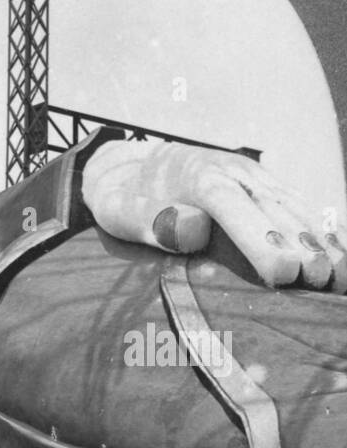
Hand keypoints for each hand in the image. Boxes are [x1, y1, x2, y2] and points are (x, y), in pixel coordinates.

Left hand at [83, 139, 346, 290]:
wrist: (128, 167)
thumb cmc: (124, 201)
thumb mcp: (123, 213)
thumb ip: (157, 223)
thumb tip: (195, 228)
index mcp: (198, 179)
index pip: (236, 210)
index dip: (263, 241)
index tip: (285, 273)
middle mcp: (232, 170)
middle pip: (275, 208)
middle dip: (303, 244)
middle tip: (325, 280)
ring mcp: (251, 174)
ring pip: (293, 205)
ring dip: (320, 238)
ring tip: (341, 275)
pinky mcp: (261, 182)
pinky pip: (295, 203)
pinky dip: (318, 227)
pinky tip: (339, 252)